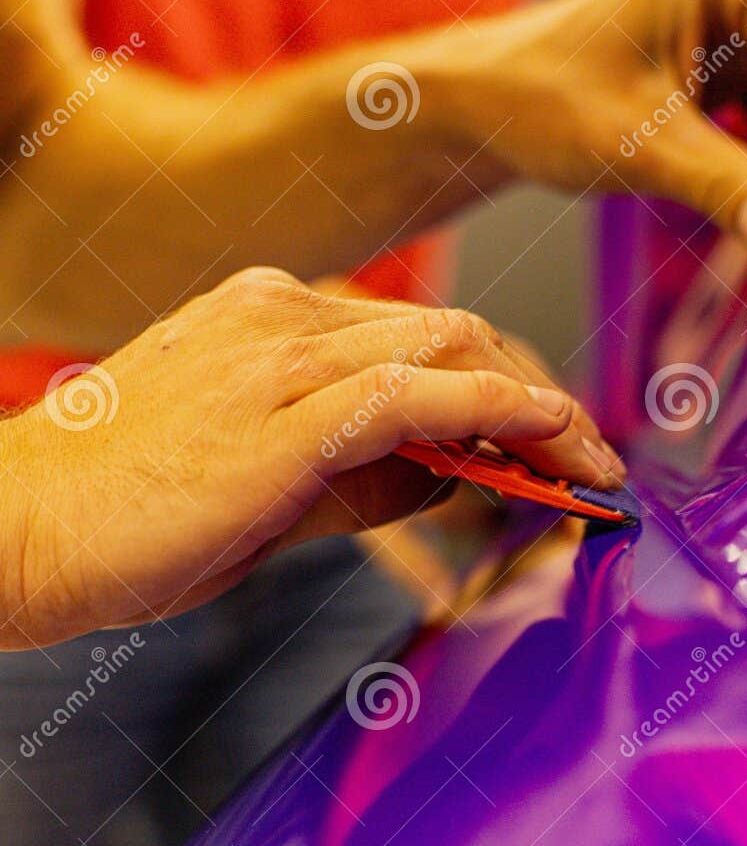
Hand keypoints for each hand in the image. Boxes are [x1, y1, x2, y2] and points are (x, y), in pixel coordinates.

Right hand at [0, 270, 623, 647]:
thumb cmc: (120, 511)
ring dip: (537, 405)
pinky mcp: (280, 420)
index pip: (415, 334)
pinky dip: (498, 411)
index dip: (499, 378)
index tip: (552, 431)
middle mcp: (279, 318)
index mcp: (267, 319)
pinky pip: (417, 397)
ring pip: (447, 351)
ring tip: (590, 460)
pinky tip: (549, 437)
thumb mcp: (261, 483)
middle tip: (590, 451)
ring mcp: (277, 359)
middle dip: (535, 390)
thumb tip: (458, 475)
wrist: (17, 527)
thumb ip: (362, 473)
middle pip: (450, 331)